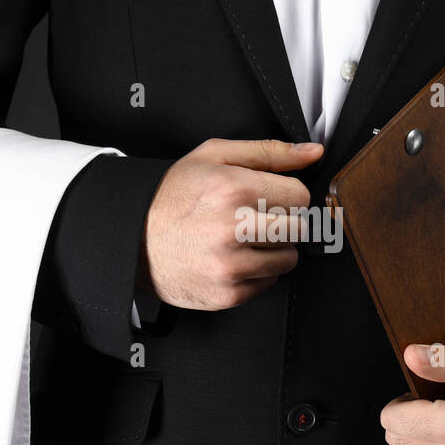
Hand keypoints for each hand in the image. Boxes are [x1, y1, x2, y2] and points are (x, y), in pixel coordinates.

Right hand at [140, 138, 323, 309]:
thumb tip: (312, 151)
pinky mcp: (227, 293)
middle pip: (299, 228)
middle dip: (282, 221)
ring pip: (289, 258)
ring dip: (273, 249)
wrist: (132, 239)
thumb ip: (269, 151)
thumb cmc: (171, 196)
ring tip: (243, 238)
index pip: (300, 196)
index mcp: (234, 189)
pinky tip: (233, 257)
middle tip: (255, 218)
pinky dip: (257, 271)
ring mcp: (230, 265)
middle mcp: (233, 228)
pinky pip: (269, 283)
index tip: (269, 197)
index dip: (286, 195)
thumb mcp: (214, 157)